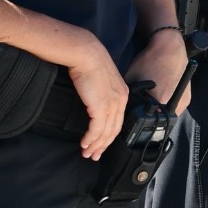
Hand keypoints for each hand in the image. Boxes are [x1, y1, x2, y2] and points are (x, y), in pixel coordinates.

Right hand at [66, 35, 130, 159]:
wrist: (84, 52)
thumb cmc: (88, 60)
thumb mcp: (100, 77)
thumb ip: (101, 90)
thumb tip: (94, 100)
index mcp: (122, 93)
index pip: (119, 120)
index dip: (110, 135)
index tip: (101, 143)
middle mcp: (120, 100)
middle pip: (114, 130)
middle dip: (103, 145)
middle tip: (94, 155)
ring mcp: (112, 104)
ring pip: (106, 132)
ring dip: (95, 145)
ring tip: (87, 153)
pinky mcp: (101, 106)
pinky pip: (97, 129)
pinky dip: (90, 139)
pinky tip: (84, 144)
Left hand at [126, 28, 190, 114]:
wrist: (170, 48)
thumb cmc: (150, 60)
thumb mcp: (132, 77)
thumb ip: (128, 95)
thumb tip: (122, 104)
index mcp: (159, 102)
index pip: (145, 118)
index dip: (138, 115)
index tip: (135, 110)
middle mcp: (173, 106)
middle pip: (157, 118)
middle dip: (149, 113)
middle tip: (144, 102)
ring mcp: (182, 103)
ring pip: (167, 114)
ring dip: (159, 110)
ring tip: (154, 96)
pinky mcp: (187, 99)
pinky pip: (175, 108)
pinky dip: (168, 104)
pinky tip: (162, 93)